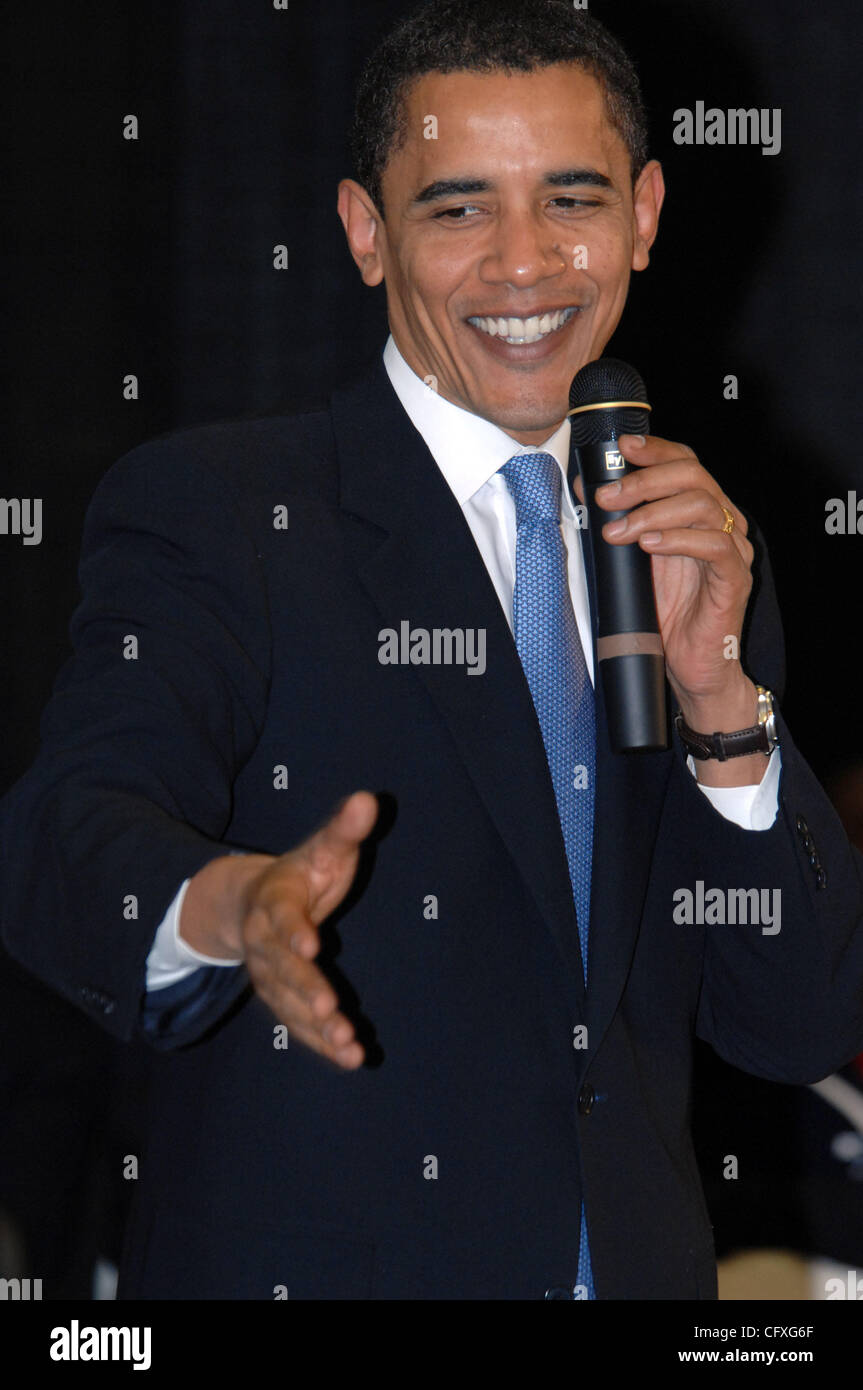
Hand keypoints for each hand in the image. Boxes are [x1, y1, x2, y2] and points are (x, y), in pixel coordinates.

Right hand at [180, 791, 378, 1067]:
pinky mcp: (280, 999)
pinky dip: (321, 1044)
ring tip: (347, 1044)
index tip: (312, 946)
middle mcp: (265, 944)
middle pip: (283, 970)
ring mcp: (269, 975)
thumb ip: (344, 830)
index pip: (283, 918)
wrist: (249, 903)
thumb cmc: (299, 875)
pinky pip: (297, 1025)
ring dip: (317, 1027)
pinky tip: (349, 1059)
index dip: (296, 932)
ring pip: (289, 1005)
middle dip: (306, 991)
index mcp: (274, 902)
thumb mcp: (320, 848)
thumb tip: (368, 799)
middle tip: (331, 1010)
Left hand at [574, 434, 764, 785]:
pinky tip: (649, 545)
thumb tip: (586, 489)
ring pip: (702, 504)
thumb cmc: (665, 616)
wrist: (691, 669)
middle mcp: (723, 524)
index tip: (620, 448)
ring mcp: (733, 549)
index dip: (654, 450)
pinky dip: (678, 539)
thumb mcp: (635, 561)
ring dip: (651, 512)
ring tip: (617, 531)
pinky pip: (714, 545)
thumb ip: (621, 524)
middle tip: (606, 498)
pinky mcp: (735, 578)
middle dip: (643, 481)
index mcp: (701, 513)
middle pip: (693, 475)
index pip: (685, 462)